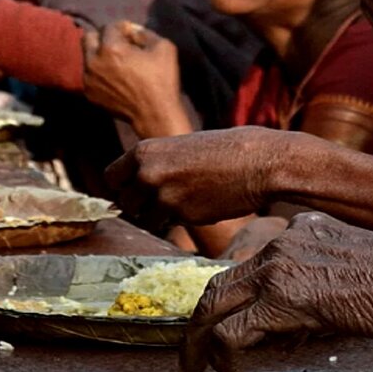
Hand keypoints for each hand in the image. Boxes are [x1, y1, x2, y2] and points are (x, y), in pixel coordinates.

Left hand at [82, 21, 188, 137]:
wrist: (154, 114)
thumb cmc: (162, 80)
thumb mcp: (164, 48)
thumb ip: (145, 33)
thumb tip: (132, 31)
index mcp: (111, 48)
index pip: (110, 26)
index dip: (124, 28)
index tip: (133, 34)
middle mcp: (93, 61)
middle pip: (89, 37)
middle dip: (104, 37)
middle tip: (119, 45)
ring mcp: (88, 78)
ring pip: (87, 57)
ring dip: (100, 56)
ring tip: (118, 64)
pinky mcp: (89, 93)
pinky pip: (90, 75)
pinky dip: (101, 73)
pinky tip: (116, 79)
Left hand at [105, 127, 295, 224]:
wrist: (261, 163)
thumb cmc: (229, 149)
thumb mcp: (184, 147)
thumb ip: (159, 163)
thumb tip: (140, 183)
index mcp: (145, 152)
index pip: (111, 177)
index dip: (125, 186)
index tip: (137, 190)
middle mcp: (147, 175)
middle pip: (126, 202)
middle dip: (143, 204)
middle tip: (167, 199)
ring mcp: (164, 198)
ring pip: (147, 219)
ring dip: (163, 215)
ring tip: (190, 200)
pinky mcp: (183, 217)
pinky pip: (172, 225)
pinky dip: (184, 220)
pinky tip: (206, 204)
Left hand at [180, 212, 372, 371]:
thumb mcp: (352, 263)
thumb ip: (319, 276)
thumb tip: (301, 317)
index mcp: (298, 230)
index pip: (247, 264)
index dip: (229, 298)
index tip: (222, 322)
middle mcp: (281, 243)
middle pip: (219, 283)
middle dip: (200, 321)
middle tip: (192, 350)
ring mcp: (278, 269)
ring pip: (215, 306)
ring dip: (200, 341)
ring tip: (197, 366)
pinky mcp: (280, 300)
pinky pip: (231, 332)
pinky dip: (222, 355)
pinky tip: (230, 370)